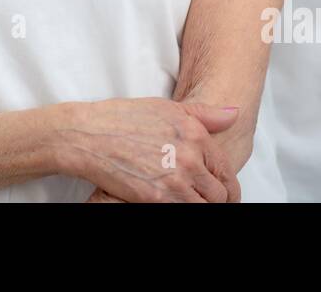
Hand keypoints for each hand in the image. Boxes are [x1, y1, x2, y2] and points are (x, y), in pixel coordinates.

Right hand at [61, 99, 241, 202]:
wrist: (87, 135)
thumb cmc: (122, 118)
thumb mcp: (167, 108)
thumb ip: (205, 114)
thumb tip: (234, 115)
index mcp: (195, 134)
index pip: (225, 169)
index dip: (228, 185)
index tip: (224, 192)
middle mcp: (190, 158)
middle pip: (219, 194)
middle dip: (216, 200)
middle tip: (207, 201)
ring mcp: (174, 180)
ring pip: (203, 207)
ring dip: (199, 205)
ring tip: (188, 201)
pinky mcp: (156, 199)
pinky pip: (182, 212)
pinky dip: (181, 208)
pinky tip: (172, 202)